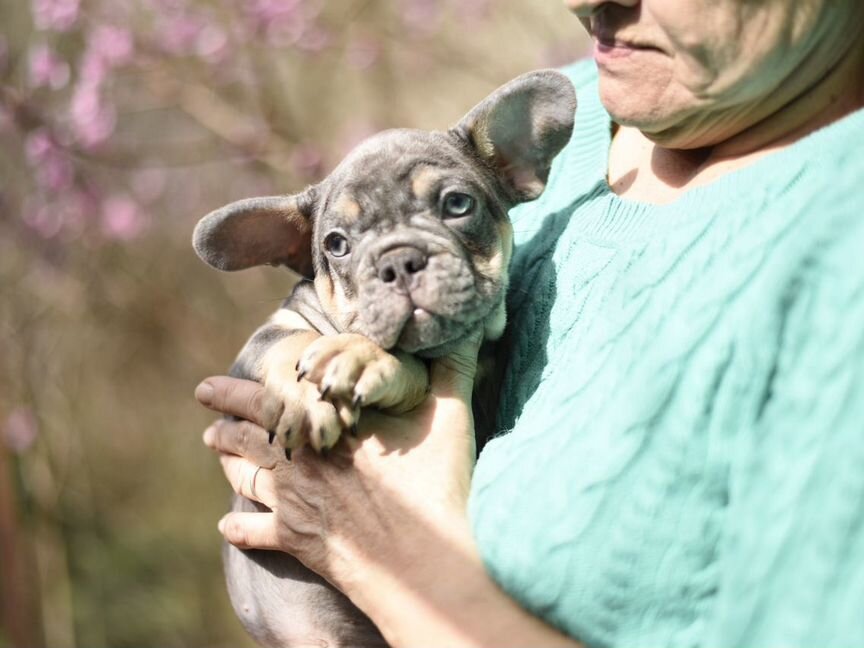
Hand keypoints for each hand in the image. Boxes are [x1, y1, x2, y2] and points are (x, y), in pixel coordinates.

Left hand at [194, 332, 481, 593]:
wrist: (425, 564)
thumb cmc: (438, 487)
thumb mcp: (452, 416)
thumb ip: (452, 367)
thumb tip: (469, 326)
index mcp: (330, 427)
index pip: (272, 400)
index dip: (239, 389)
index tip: (214, 382)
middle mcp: (304, 462)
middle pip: (249, 434)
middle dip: (222, 415)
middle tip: (202, 398)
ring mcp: (298, 504)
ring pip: (246, 476)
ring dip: (227, 458)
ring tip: (212, 443)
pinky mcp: (300, 542)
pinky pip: (258, 535)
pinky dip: (239, 528)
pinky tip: (226, 526)